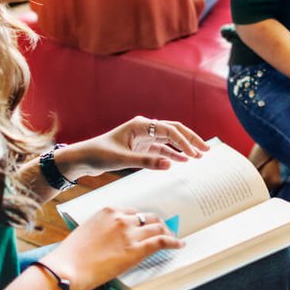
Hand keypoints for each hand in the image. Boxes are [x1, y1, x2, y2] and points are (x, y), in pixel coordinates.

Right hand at [46, 206, 181, 289]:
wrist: (65, 268)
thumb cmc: (70, 256)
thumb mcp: (87, 233)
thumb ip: (102, 231)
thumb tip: (112, 240)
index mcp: (108, 211)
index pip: (132, 212)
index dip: (141, 221)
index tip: (145, 226)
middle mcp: (121, 218)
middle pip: (148, 217)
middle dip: (157, 224)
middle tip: (163, 231)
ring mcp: (130, 233)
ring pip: (158, 228)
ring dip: (168, 233)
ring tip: (173, 238)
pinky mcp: (136, 249)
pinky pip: (162, 241)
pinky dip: (173, 242)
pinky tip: (179, 245)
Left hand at [65, 117, 209, 177]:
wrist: (83, 159)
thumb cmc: (99, 154)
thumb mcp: (122, 159)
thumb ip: (147, 162)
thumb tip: (170, 164)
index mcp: (140, 125)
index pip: (168, 130)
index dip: (184, 141)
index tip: (194, 153)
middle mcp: (144, 128)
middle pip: (173, 130)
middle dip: (190, 139)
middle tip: (206, 150)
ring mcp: (143, 137)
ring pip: (169, 140)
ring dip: (183, 148)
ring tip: (198, 156)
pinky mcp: (140, 147)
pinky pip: (161, 149)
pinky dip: (172, 154)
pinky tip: (182, 161)